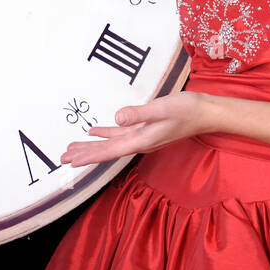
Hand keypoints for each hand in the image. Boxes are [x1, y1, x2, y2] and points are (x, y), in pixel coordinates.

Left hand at [60, 92, 209, 167]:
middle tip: (63, 158)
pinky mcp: (145, 128)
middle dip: (84, 154)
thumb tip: (117, 118)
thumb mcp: (163, 108)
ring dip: (92, 146)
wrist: (206, 112)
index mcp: (141, 140)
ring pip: (111, 143)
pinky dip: (106, 133)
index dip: (89, 156)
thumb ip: (140, 113)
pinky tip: (95, 131)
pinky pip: (120, 133)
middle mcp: (139, 142)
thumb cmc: (187, 110)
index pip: (109, 151)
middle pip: (106, 150)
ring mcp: (142, 136)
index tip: (71, 161)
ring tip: (73, 148)